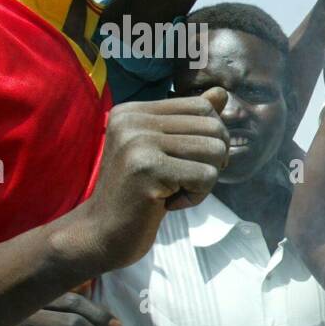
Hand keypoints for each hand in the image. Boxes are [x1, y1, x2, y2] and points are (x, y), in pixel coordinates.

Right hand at [61, 90, 229, 272]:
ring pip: (215, 151)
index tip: (188, 161)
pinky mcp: (147, 169)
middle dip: (212, 161)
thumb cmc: (139, 193)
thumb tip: (221, 92)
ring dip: (204, 181)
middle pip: (214, 128)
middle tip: (183, 180)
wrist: (103, 233)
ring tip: (173, 191)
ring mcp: (138, 142)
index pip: (203, 107)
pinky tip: (169, 203)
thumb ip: (190, 121)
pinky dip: (197, 196)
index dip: (211, 138)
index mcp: (134, 111)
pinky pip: (207, 176)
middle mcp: (133, 120)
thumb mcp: (164, 151)